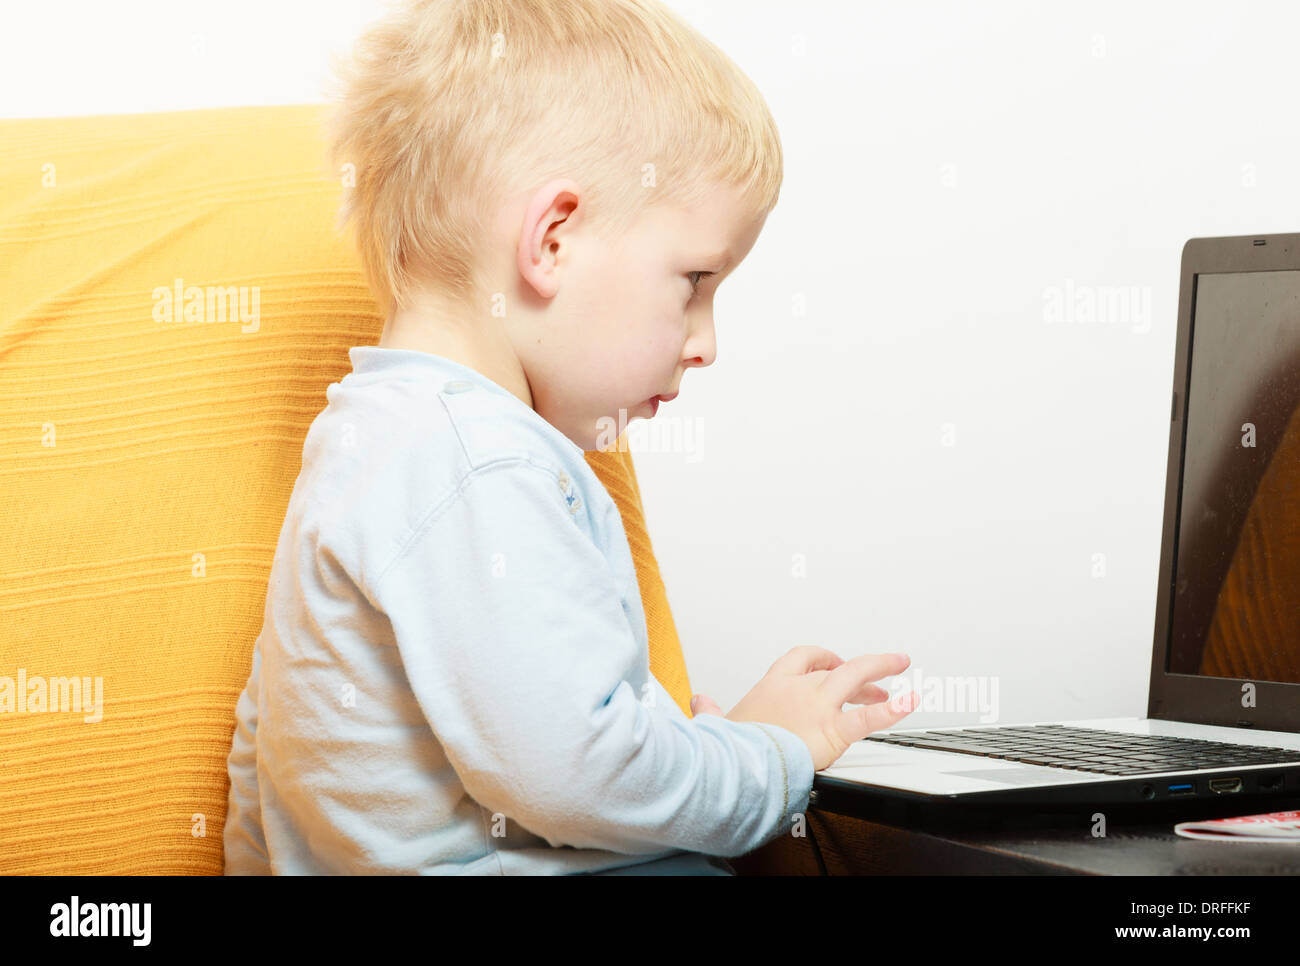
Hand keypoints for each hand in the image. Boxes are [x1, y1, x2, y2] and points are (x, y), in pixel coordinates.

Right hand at [696, 646, 917, 771]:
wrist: (737, 765)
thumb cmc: (729, 747)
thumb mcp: (717, 723)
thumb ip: (711, 711)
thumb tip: (700, 702)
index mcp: (773, 685)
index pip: (802, 658)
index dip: (821, 657)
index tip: (831, 662)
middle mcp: (799, 689)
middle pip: (837, 667)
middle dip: (862, 666)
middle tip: (882, 668)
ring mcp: (818, 706)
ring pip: (856, 678)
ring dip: (882, 671)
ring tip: (902, 668)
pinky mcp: (833, 730)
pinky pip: (869, 718)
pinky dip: (893, 709)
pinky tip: (909, 701)